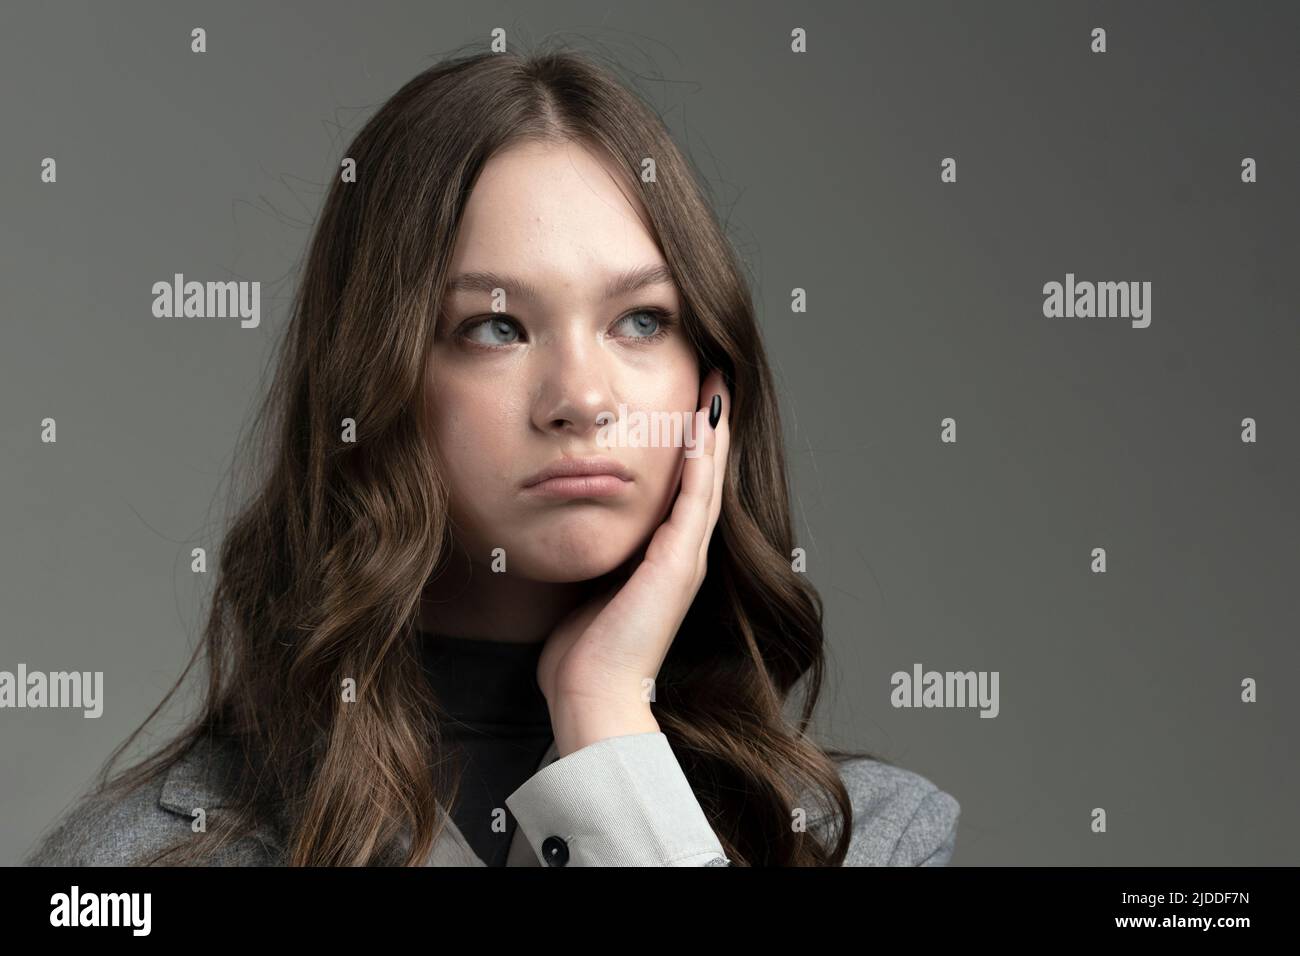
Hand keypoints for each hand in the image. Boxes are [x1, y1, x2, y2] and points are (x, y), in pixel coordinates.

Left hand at [537, 368, 730, 756]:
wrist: (593, 695)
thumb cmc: (582, 654)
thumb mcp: (587, 588)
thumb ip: (591, 558)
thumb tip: (568, 528)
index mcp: (663, 560)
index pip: (683, 489)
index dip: (689, 445)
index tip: (686, 402)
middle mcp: (684, 555)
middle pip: (704, 477)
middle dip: (708, 427)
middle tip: (714, 379)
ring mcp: (687, 559)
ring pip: (707, 480)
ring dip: (713, 432)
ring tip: (717, 387)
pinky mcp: (679, 564)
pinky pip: (696, 498)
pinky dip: (702, 459)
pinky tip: (704, 423)